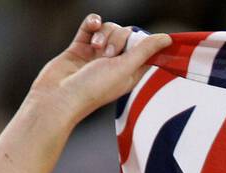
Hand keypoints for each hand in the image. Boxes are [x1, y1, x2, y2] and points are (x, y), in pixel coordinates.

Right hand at [28, 13, 171, 126]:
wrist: (59, 97)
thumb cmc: (93, 89)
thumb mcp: (125, 68)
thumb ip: (145, 51)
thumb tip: (167, 38)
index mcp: (130, 73)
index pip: (144, 49)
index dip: (143, 42)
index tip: (139, 42)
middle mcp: (115, 64)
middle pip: (125, 35)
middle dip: (118, 38)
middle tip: (108, 55)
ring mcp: (96, 55)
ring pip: (108, 29)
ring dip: (103, 34)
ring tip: (95, 48)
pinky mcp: (80, 47)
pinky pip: (90, 26)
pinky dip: (92, 23)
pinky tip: (92, 26)